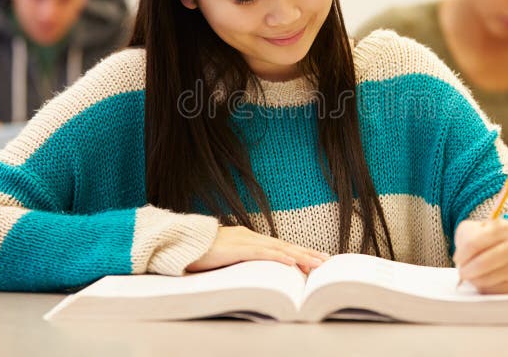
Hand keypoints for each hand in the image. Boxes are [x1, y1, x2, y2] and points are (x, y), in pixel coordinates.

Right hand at [186, 226, 329, 274]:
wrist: (180, 242)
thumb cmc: (200, 251)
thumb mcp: (225, 256)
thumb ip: (240, 260)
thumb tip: (253, 271)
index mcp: (249, 238)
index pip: (280, 246)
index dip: (299, 252)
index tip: (315, 259)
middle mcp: (251, 237)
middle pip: (285, 246)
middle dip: (307, 253)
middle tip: (326, 261)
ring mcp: (245, 241)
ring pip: (279, 249)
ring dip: (301, 256)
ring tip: (317, 263)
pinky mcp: (237, 248)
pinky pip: (262, 254)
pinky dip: (279, 258)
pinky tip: (293, 263)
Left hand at [453, 219, 507, 293]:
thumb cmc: (487, 238)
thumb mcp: (474, 228)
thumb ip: (464, 237)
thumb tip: (460, 259)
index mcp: (503, 228)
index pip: (473, 244)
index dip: (461, 254)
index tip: (457, 258)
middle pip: (481, 264)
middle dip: (465, 270)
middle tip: (461, 271)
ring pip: (485, 279)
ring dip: (472, 279)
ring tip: (473, 273)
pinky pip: (490, 290)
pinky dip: (481, 287)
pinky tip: (484, 278)